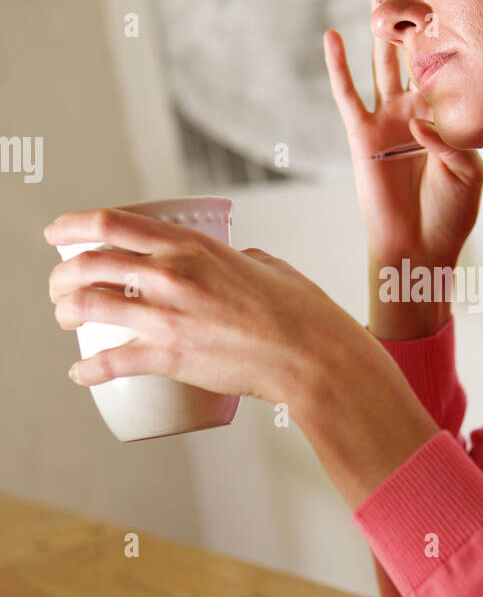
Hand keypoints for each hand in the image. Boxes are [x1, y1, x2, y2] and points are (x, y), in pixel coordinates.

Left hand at [44, 207, 362, 411]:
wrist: (312, 357)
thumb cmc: (301, 312)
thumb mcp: (266, 264)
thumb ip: (238, 258)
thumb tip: (232, 262)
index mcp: (191, 245)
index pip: (110, 223)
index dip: (71, 226)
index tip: (56, 234)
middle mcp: (170, 274)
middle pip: (88, 265)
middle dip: (62, 276)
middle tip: (59, 287)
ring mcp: (167, 316)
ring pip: (87, 307)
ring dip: (65, 313)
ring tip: (65, 320)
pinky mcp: (170, 356)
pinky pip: (111, 361)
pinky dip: (87, 369)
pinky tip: (80, 374)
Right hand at [323, 0, 482, 267]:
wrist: (420, 246)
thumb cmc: (450, 212)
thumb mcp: (469, 171)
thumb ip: (453, 139)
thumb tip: (422, 119)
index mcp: (447, 117)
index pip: (449, 69)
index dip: (452, 37)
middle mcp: (416, 111)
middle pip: (414, 56)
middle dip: (415, 21)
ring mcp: (388, 120)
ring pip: (382, 66)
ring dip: (379, 32)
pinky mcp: (363, 135)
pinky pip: (348, 95)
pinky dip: (339, 67)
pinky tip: (333, 37)